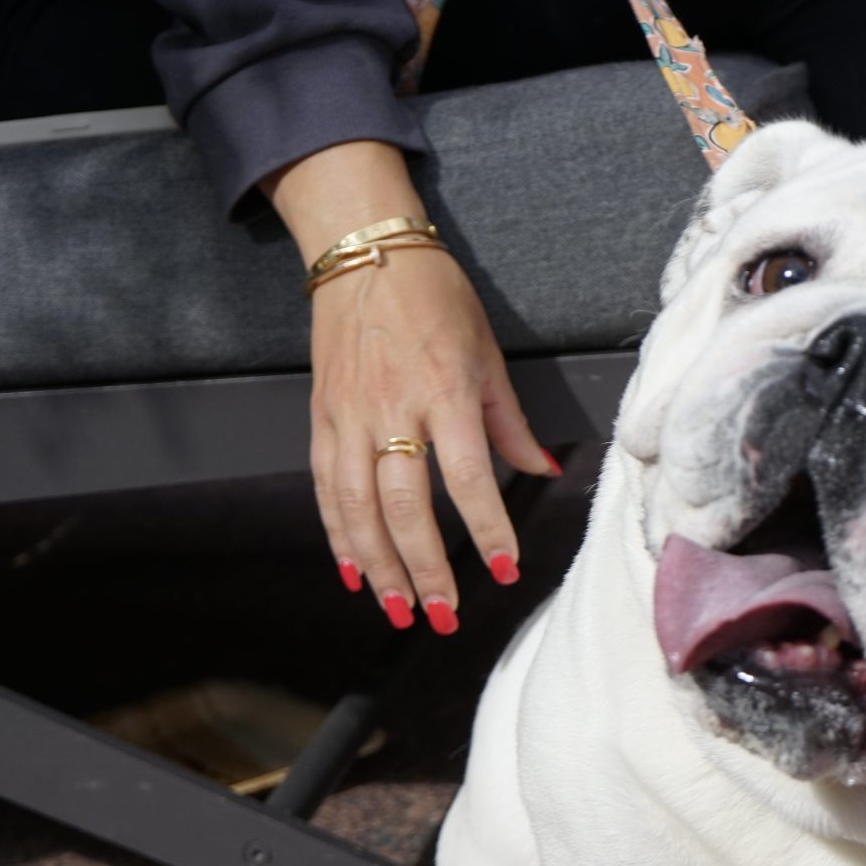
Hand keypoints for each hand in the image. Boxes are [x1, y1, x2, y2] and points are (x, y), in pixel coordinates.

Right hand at [264, 141, 558, 633]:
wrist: (363, 250)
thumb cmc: (434, 296)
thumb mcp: (487, 353)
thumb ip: (510, 423)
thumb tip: (543, 472)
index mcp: (445, 392)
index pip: (467, 477)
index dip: (486, 528)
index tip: (503, 569)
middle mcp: (393, 409)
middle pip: (404, 506)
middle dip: (425, 569)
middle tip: (445, 615)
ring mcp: (350, 417)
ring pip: (358, 508)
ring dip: (379, 567)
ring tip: (399, 610)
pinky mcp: (322, 418)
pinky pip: (327, 488)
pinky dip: (338, 535)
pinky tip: (354, 571)